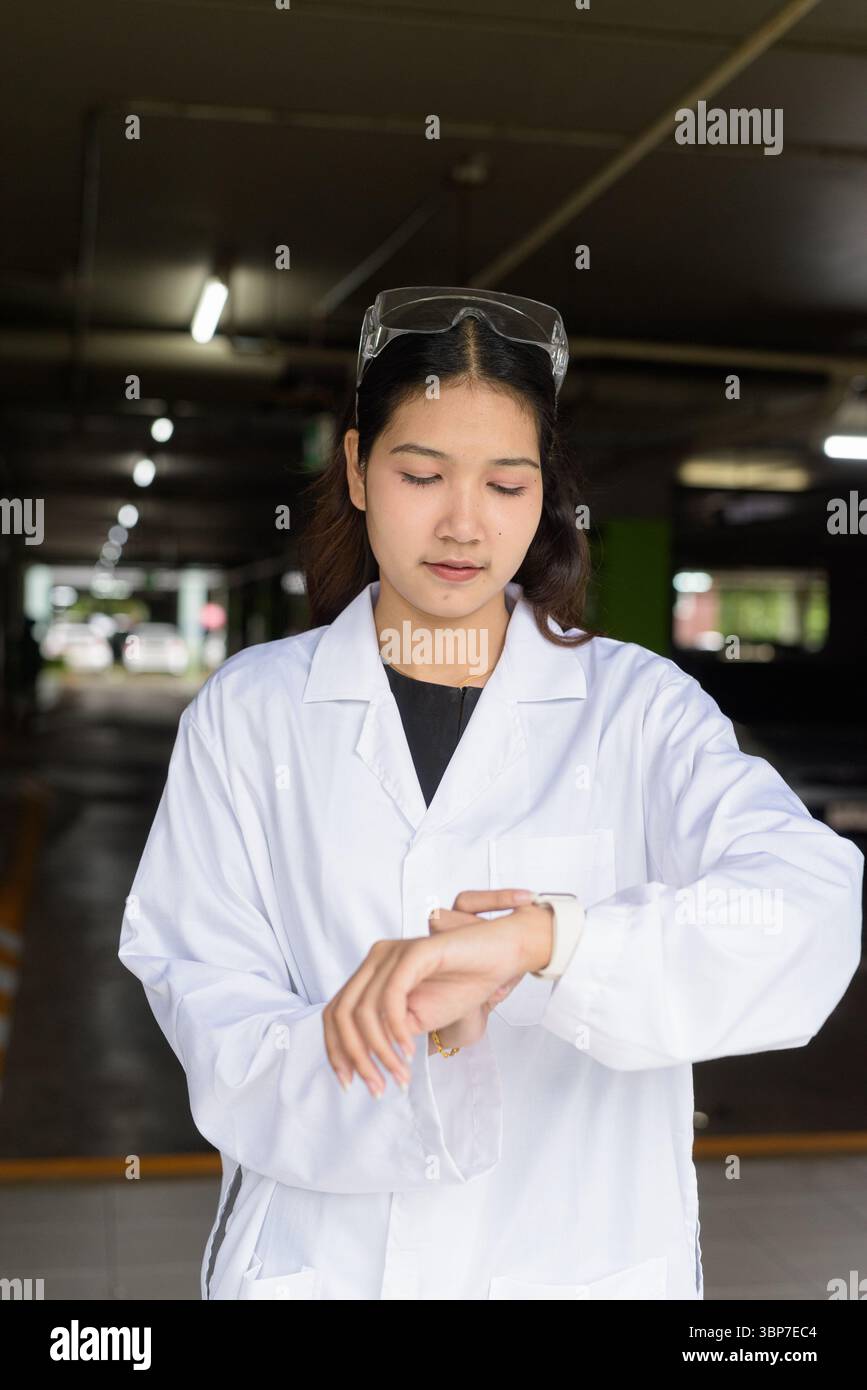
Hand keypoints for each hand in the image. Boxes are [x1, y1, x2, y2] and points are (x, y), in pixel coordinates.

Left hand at [323, 889, 552, 1096]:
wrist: (501, 956)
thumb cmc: (463, 985)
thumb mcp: (418, 1018)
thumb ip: (388, 1032)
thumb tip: (363, 1060)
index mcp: (372, 973)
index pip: (335, 1013)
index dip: (336, 1050)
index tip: (349, 1082)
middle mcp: (376, 959)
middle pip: (342, 1013)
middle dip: (355, 1057)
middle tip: (377, 1088)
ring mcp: (392, 953)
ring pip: (363, 1011)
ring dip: (380, 1052)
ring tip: (400, 1076)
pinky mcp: (414, 952)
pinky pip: (390, 997)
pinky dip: (394, 1029)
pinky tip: (409, 1050)